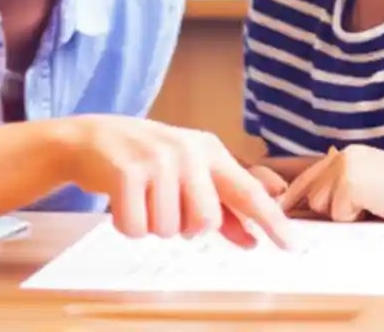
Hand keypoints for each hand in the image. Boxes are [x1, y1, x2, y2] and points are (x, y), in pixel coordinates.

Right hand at [59, 115, 290, 248]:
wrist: (90, 138)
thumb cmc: (145, 159)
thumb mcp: (187, 174)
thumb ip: (222, 208)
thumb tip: (252, 240)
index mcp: (209, 150)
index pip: (247, 192)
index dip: (271, 221)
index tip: (293, 245)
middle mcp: (188, 151)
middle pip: (205, 223)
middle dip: (182, 226)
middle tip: (163, 203)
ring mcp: (157, 160)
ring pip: (168, 231)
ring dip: (151, 225)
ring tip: (140, 197)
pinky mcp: (126, 173)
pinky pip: (136, 229)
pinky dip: (127, 225)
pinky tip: (121, 200)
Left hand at [278, 145, 383, 222]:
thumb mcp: (369, 179)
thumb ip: (344, 183)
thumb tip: (316, 200)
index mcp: (345, 156)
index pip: (310, 175)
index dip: (293, 194)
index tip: (279, 207)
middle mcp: (340, 158)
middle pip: (313, 194)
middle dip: (329, 208)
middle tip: (362, 206)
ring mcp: (343, 170)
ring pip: (323, 205)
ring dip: (343, 213)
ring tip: (371, 205)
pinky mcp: (349, 184)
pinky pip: (339, 214)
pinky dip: (355, 217)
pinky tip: (376, 206)